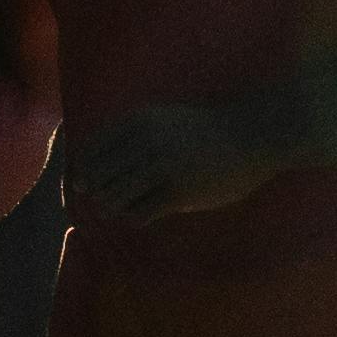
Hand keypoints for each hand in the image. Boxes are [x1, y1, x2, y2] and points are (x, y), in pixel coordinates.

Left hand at [65, 97, 284, 222]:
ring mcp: (161, 167)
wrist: (253, 135)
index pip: (91, 149)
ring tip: (123, 209)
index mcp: (139, 120)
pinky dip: (135, 218)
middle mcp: (145, 142)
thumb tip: (101, 159)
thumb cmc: (209, 129)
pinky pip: (140, 213)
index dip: (83, 169)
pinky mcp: (178, 193)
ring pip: (114, 197)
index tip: (86, 182)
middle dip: (95, 192)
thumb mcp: (166, 118)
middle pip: (98, 176)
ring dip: (113, 208)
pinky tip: (145, 215)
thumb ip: (136, 132)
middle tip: (101, 201)